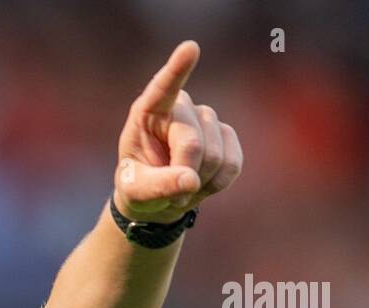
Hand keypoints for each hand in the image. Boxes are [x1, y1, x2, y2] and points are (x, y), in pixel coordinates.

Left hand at [113, 41, 242, 222]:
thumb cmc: (139, 188)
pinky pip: (233, 164)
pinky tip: (202, 184)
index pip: (163, 88)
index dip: (178, 69)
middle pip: (192, 143)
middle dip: (184, 173)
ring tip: (182, 187)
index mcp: (148, 112)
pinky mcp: (226, 136)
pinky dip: (217, 183)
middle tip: (171, 195)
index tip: (190, 48)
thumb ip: (159, 186)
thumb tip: (191, 181)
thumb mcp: (136, 192)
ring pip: (216, 155)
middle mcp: (180, 108)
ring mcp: (206, 119)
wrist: (160, 198)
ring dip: (200, 181)